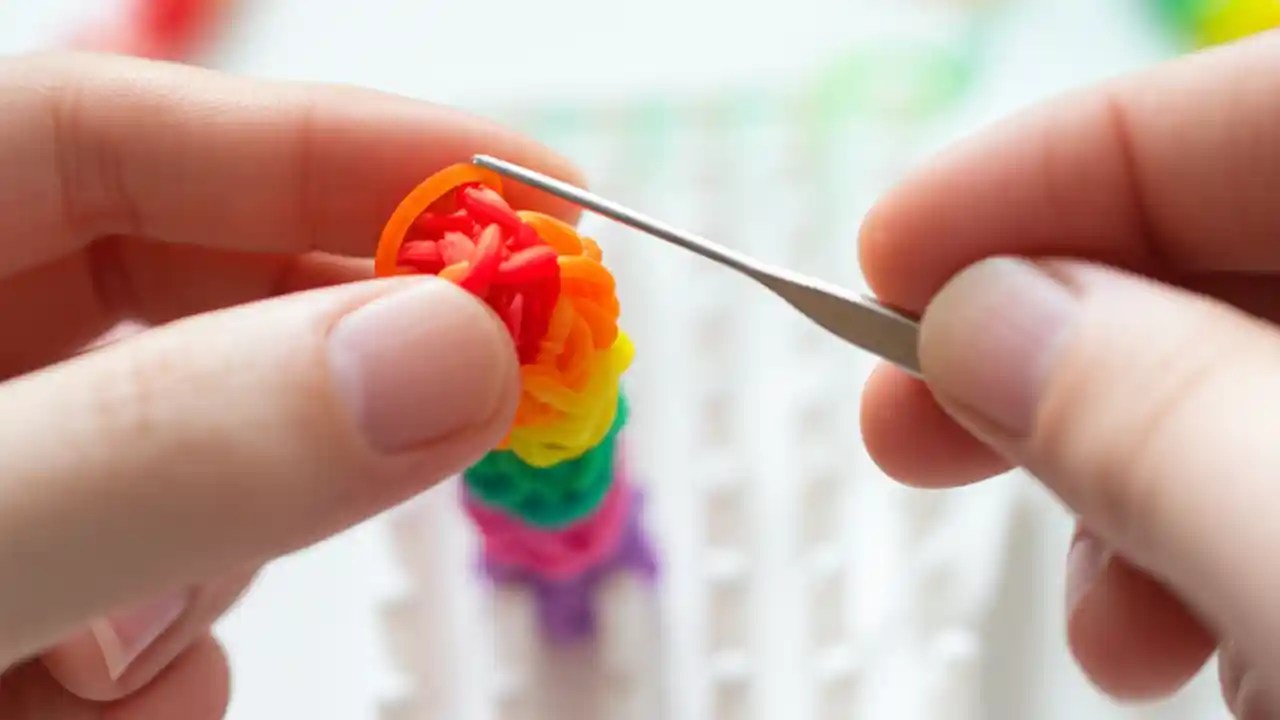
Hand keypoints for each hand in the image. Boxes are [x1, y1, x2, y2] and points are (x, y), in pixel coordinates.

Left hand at [0, 53, 580, 717]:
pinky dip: (164, 664)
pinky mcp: (36, 590)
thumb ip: (177, 445)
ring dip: (207, 572)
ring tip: (95, 667)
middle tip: (480, 398)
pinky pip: (159, 602)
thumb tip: (439, 361)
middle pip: (197, 303)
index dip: (344, 149)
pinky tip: (90, 705)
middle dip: (323, 377)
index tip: (534, 201)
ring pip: (202, 474)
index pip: (128, 132)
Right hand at [860, 31, 1279, 717]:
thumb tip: (983, 323)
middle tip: (911, 415)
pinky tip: (1158, 630)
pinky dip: (1191, 542)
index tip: (893, 252)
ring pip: (1250, 384)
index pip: (1266, 110)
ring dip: (1115, 469)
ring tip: (1083, 601)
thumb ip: (1158, 419)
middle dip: (1055, 332)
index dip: (1060, 165)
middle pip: (1242, 247)